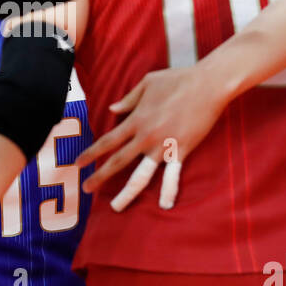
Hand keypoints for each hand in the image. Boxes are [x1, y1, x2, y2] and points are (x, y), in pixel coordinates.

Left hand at [75, 64, 229, 209]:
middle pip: (118, 162)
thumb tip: (112, 109)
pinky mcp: (181, 151)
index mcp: (136, 120)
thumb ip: (128, 99)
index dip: (91, 153)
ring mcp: (163, 146)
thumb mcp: (147, 83)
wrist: (207, 85)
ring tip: (117, 206)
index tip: (78, 163)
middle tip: (86, 189)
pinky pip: (173, 175)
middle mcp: (146, 137)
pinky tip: (164, 205)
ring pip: (141, 175)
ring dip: (127, 192)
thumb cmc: (178, 79)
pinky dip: (168, 191)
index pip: (108, 141)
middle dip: (100, 177)